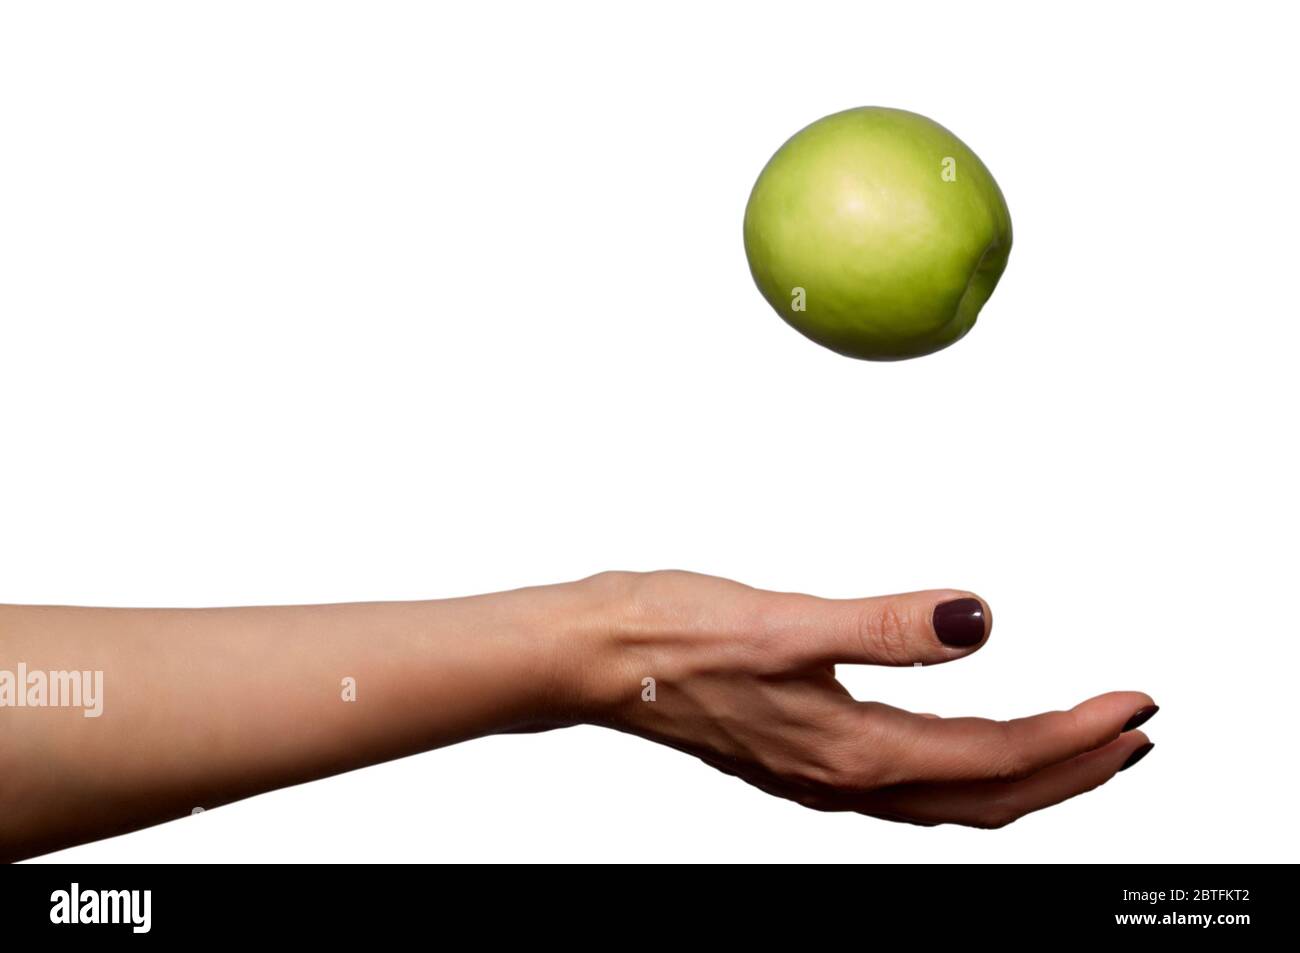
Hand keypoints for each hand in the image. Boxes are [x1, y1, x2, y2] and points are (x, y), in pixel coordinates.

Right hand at [563, 571, 1155, 827]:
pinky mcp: (803, 754)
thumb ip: (884, 626)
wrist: (592, 657)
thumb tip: (976, 621)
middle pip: (990, 796)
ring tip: (1081, 747)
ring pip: (955, 795)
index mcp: (852, 752)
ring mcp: (824, 775)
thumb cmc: (669, 636)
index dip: (1078, 736)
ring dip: (1028, 776)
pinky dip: (970, 770)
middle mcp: (845, 779)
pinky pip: (915, 783)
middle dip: (1074, 771)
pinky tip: (973, 743)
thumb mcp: (783, 620)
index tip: (1136, 705)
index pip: (998, 758)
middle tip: (1136, 736)